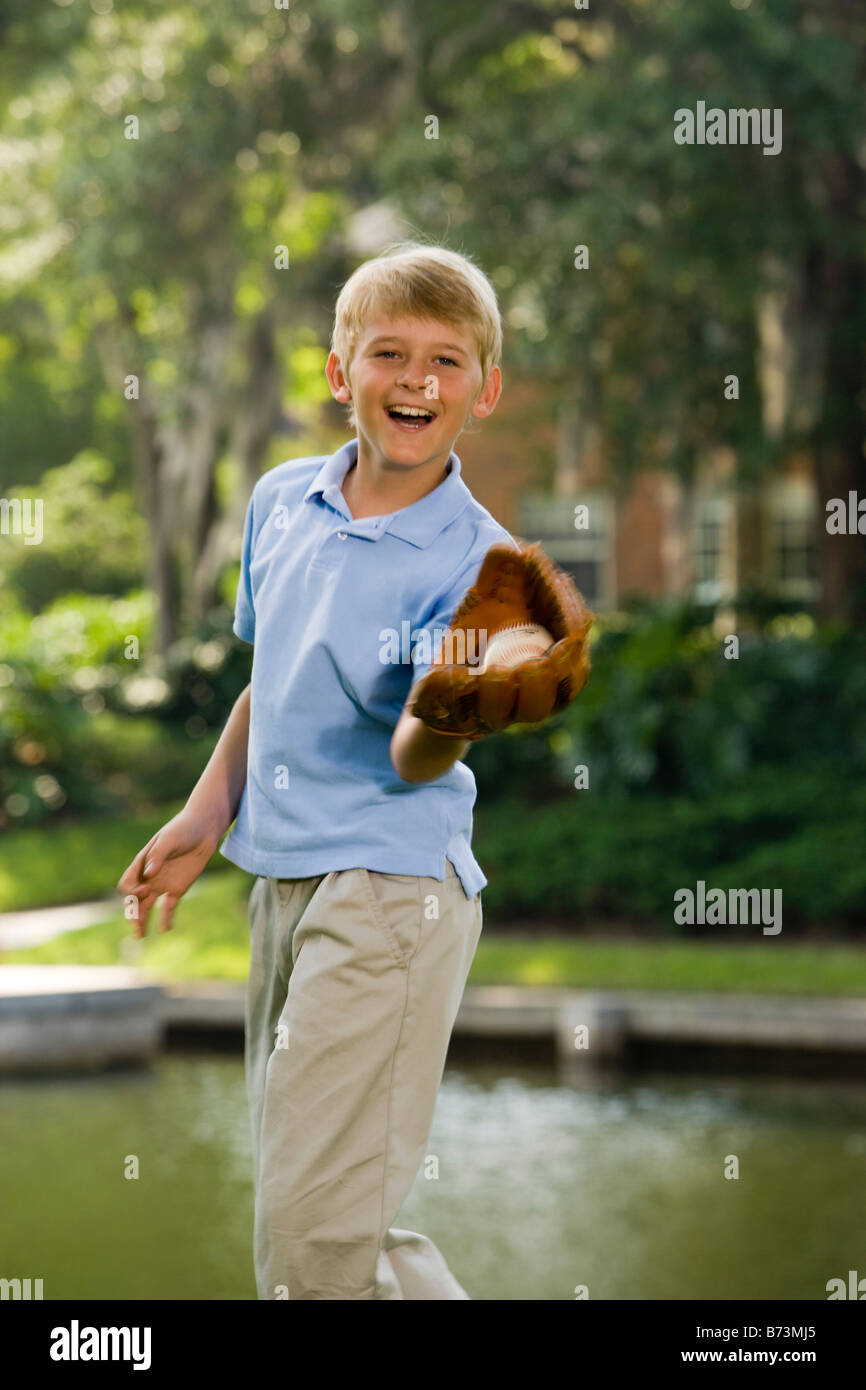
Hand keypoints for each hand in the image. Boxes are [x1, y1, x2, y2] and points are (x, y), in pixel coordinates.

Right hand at [116, 810, 220, 937]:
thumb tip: (148, 874)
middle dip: (133, 913)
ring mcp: (162, 884)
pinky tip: (165, 929)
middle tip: (136, 926)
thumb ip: (158, 856)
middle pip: (134, 900)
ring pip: (147, 907)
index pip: (127, 884)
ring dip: (143, 921)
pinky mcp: (177, 889)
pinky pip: (168, 907)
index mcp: (142, 864)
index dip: (132, 891)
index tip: (145, 890)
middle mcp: (149, 877)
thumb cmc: (183, 829)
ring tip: (141, 936)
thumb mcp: (169, 839)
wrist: (204, 829)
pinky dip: (166, 918)